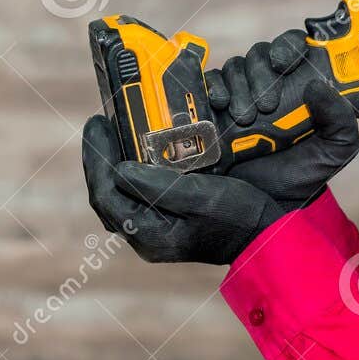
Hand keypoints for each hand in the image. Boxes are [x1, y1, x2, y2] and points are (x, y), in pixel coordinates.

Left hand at [82, 114, 284, 264]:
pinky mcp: (165, 222)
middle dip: (98, 159)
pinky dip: (129, 172)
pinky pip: (135, 195)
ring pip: (118, 196)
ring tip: (111, 135)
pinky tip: (132, 153)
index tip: (97, 124)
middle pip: (106, 195)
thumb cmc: (236, 216)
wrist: (262, 235)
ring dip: (110, 165)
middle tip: (99, 124)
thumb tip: (120, 169)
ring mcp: (154, 230)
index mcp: (149, 233)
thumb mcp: (200, 196)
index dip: (96, 158)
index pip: (106, 193)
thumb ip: (158, 185)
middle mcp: (145, 236)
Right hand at [204, 30, 358, 207]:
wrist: (263, 203)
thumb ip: (341, 119)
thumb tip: (318, 86)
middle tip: (266, 105)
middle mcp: (271, 84)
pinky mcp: (216, 105)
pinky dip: (215, 88)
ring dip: (240, 86)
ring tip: (246, 118)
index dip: (289, 45)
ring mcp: (242, 93)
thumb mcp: (335, 150)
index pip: (295, 47)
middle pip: (261, 53)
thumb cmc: (302, 174)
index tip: (284, 62)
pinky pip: (210, 80)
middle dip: (261, 73)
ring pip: (236, 65)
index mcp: (302, 87)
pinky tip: (222, 106)